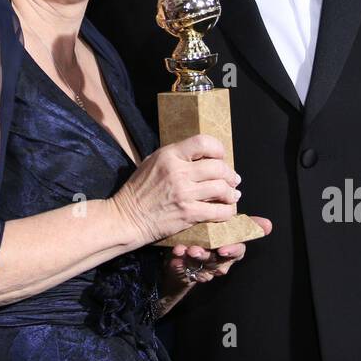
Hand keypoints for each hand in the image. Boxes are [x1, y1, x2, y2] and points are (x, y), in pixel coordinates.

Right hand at [109, 135, 242, 244]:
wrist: (127, 218)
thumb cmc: (138, 190)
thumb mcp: (152, 162)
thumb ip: (175, 156)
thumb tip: (201, 155)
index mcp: (169, 155)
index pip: (203, 142)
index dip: (218, 149)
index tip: (221, 157)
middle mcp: (178, 172)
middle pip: (218, 167)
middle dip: (230, 174)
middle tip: (233, 179)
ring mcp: (184, 193)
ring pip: (221, 188)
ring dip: (231, 193)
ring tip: (232, 195)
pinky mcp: (188, 213)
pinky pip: (218, 211)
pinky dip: (227, 211)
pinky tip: (227, 210)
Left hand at [166, 216, 272, 284]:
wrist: (186, 255)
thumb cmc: (210, 235)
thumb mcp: (224, 226)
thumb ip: (244, 225)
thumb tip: (269, 225)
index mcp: (230, 250)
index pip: (237, 252)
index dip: (231, 251)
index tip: (223, 249)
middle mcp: (219, 262)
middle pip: (216, 261)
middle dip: (205, 255)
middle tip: (195, 248)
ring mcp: (203, 269)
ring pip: (200, 267)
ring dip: (191, 259)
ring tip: (182, 250)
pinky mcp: (187, 274)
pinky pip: (183, 271)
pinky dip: (178, 265)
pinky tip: (174, 259)